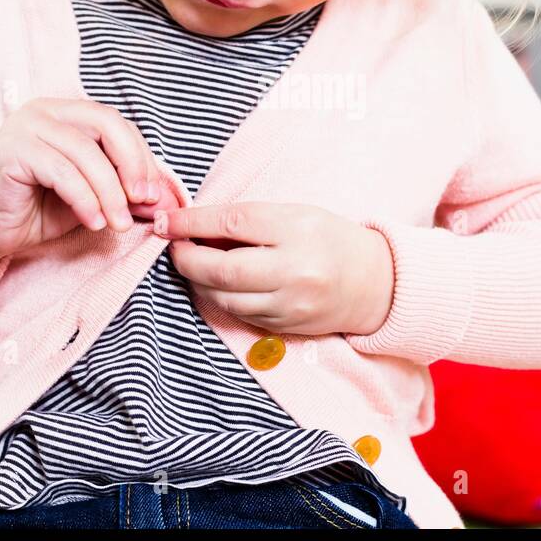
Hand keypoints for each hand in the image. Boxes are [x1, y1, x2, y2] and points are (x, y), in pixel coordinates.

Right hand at [0, 97, 184, 279]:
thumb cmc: (37, 209)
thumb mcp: (93, 198)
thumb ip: (125, 192)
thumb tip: (168, 198)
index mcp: (67, 113)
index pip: (118, 125)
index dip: (142, 158)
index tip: (155, 195)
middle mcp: (46, 110)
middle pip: (107, 125)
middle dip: (133, 166)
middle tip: (143, 202)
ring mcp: (25, 126)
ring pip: (86, 152)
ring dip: (110, 192)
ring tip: (117, 224)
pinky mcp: (10, 151)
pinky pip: (61, 172)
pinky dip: (85, 199)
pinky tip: (94, 222)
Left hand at [152, 202, 395, 336]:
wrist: (375, 283)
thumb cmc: (330, 239)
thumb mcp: (295, 214)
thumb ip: (249, 219)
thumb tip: (194, 224)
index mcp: (297, 230)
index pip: (232, 224)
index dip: (192, 223)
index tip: (166, 222)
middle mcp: (294, 270)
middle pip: (222, 269)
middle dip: (187, 258)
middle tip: (174, 247)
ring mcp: (289, 304)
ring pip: (225, 297)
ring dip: (199, 281)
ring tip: (193, 263)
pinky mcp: (285, 326)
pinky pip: (239, 313)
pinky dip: (220, 297)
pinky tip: (217, 283)